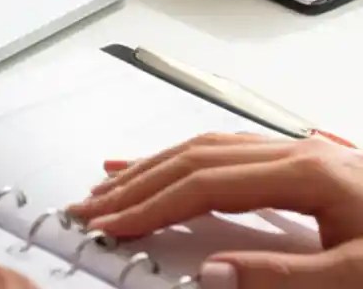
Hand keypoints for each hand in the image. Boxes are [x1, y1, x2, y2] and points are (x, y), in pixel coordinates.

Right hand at [69, 133, 362, 287]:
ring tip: (108, 183)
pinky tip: (169, 167)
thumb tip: (211, 274)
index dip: (148, 206)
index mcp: (307, 172)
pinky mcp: (313, 168)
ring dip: (154, 167)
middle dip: (136, 183)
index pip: (203, 183)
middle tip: (88, 208)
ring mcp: (305, 155)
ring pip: (209, 149)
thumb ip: (284, 276)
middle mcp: (299, 153)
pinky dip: (188, 161)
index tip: (106, 227)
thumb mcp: (359, 280)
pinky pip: (232, 154)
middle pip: (195, 157)